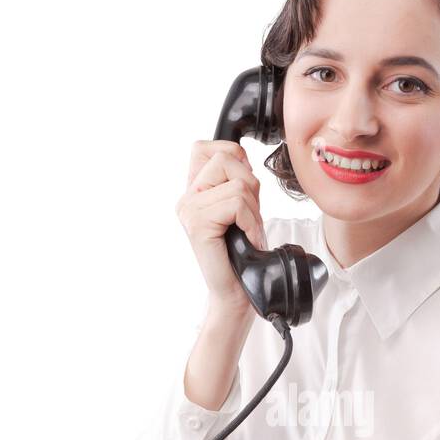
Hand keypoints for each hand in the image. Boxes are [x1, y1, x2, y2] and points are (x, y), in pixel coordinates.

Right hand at [177, 140, 267, 316]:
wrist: (238, 291)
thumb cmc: (243, 253)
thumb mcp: (243, 207)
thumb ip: (238, 179)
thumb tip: (242, 154)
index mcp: (193, 190)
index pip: (204, 147)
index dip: (232, 156)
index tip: (243, 187)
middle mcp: (186, 198)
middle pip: (224, 158)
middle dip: (249, 184)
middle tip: (248, 215)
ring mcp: (189, 210)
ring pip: (237, 183)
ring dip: (253, 208)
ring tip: (246, 229)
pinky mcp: (197, 224)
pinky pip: (236, 203)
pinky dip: (250, 221)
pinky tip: (246, 237)